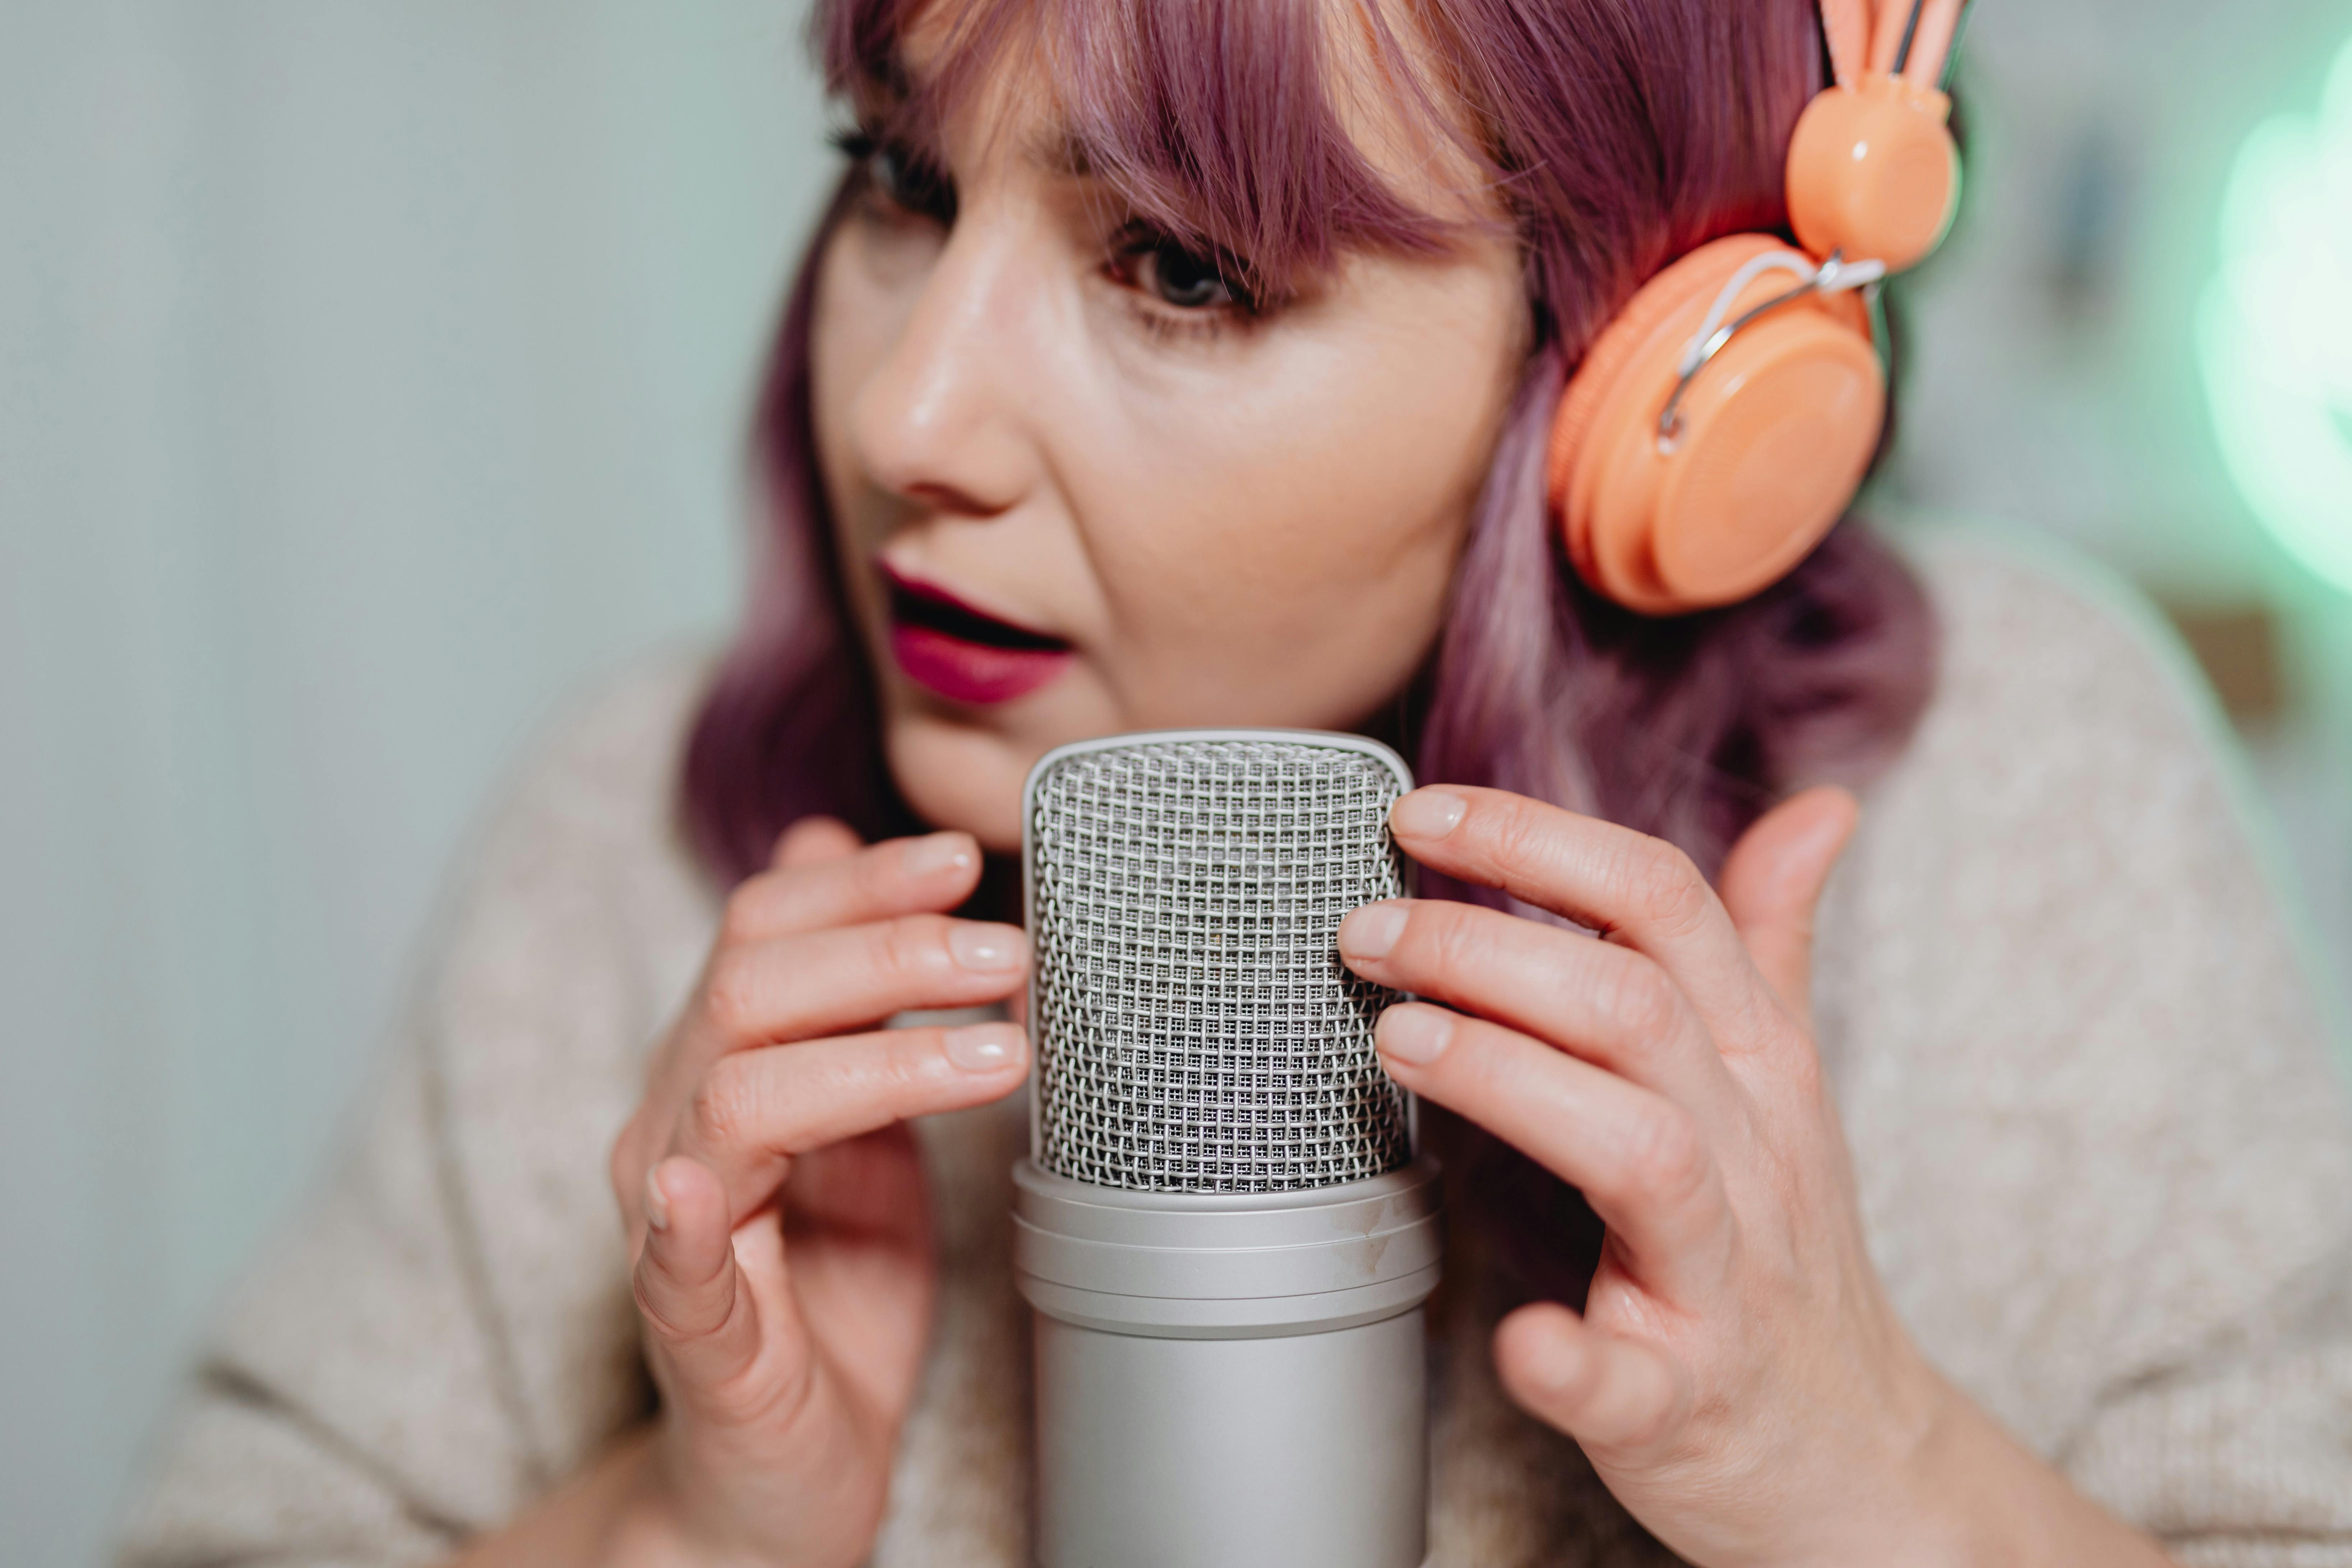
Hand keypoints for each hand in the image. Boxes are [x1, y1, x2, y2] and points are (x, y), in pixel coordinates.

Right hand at [604, 818, 1029, 1567]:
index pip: (765, 930)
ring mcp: (678, 1234)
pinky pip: (669, 1271)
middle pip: (750, 992)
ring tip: (997, 1054)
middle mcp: (682, 1130)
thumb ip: (851, 997)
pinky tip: (695, 1188)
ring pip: (736, 1102)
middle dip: (886, 952)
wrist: (789, 1467)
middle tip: (1007, 951)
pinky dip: (681, 1224)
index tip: (959, 860)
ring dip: (871, 1064)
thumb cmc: (834, 1286)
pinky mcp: (697, 1340)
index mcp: (724, 1069)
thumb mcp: (867, 1116)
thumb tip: (831, 839)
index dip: (858, 883)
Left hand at [1338, 786, 2171, 1566]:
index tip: (1423, 813)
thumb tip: (1814, 806)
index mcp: (1762, 1065)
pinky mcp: (1686, 1400)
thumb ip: (1772, 943)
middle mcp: (1749, 1152)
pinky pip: (1630, 1375)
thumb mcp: (1790, 1083)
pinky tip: (1513, 1335)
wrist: (1851, 1452)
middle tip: (1369, 930)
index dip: (1539, 842)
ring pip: (1640, 1150)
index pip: (1665, 904)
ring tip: (1397, 1040)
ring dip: (1510, 1081)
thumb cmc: (1784, 1248)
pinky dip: (1568, 1355)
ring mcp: (1724, 1279)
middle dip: (1489, 946)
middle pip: (1635, 1007)